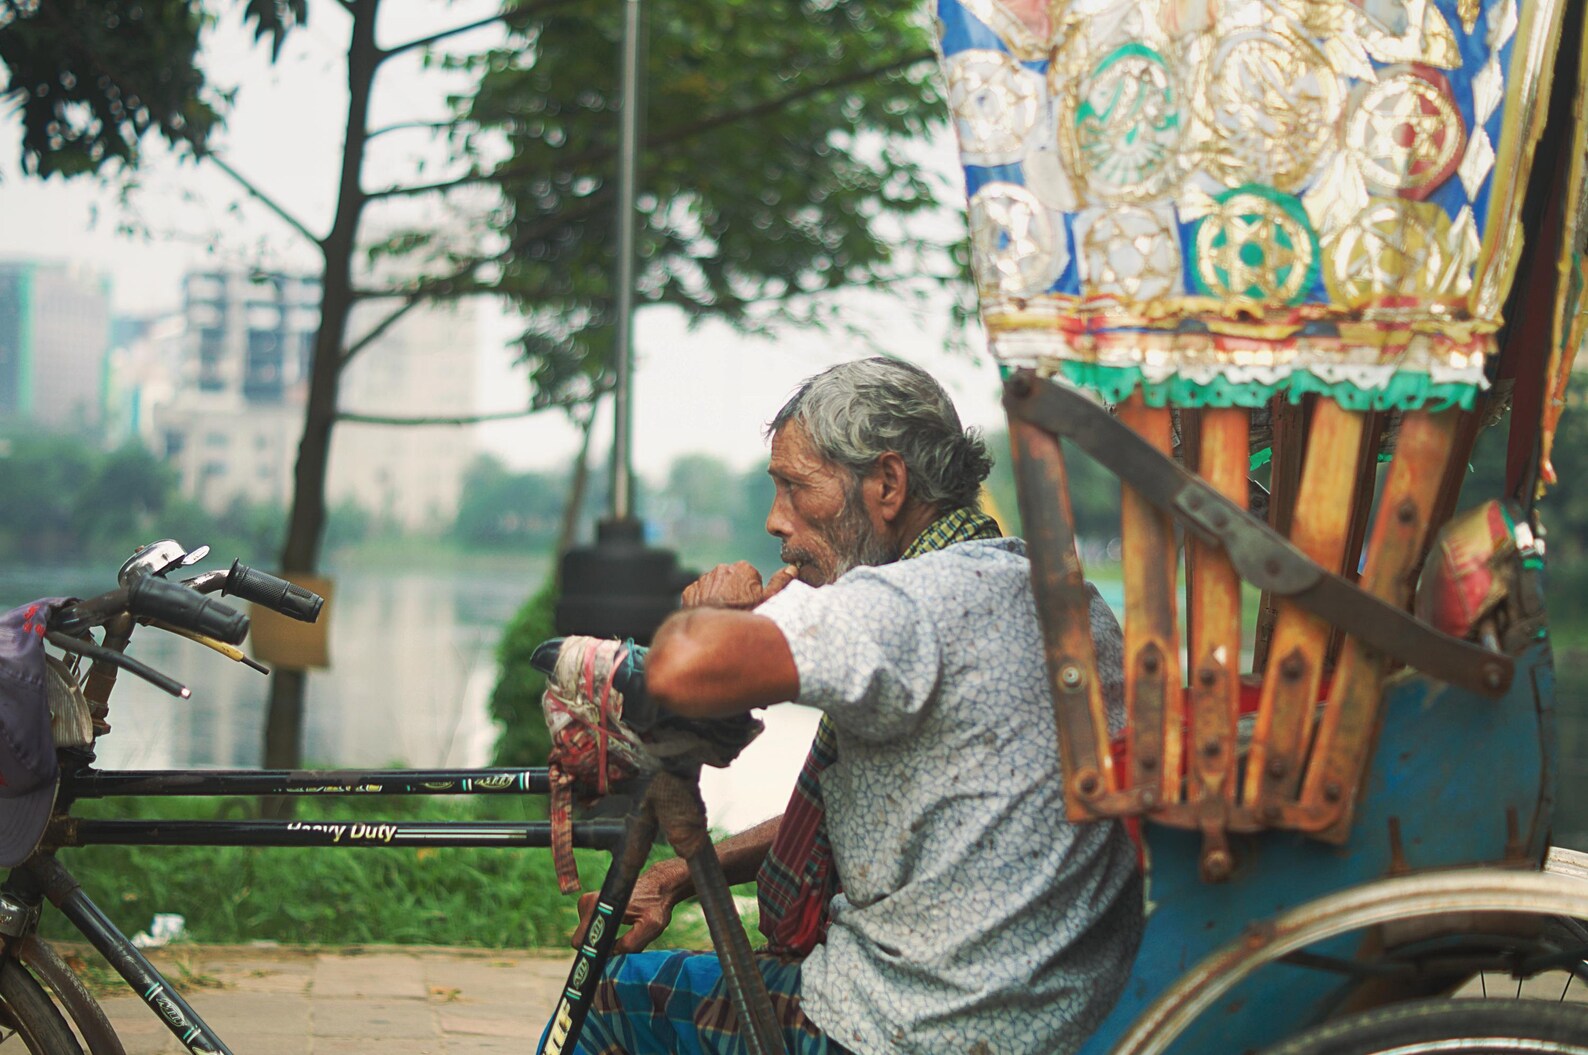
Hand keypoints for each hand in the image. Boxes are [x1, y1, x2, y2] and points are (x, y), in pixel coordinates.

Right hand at [570, 859, 687, 953]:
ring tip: (623, 930)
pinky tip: (619, 925)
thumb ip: (631, 943)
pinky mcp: (589, 905)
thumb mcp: (650, 926)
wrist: (657, 887)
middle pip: (581, 941)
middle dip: (598, 947)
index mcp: (598, 905)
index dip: (592, 954)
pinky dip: (602, 933)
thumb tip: (610, 954)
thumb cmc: (655, 905)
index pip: (581, 941)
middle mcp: (587, 902)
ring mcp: (586, 903)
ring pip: (585, 936)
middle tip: (620, 944)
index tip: (606, 959)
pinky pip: (589, 929)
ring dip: (602, 939)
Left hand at [682, 562, 798, 608]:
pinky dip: (704, 602)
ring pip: (716, 587)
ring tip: (725, 615)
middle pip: (733, 580)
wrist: (713, 634)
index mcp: (744, 568)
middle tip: (739, 611)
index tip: (752, 605)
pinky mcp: (691, 590)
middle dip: (736, 592)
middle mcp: (722, 568)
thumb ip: (781, 583)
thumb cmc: (746, 617)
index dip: (753, 593)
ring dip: (720, 596)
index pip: (752, 578)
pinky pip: (700, 594)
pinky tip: (711, 615)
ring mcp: (704, 579)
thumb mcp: (769, 602)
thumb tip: (792, 568)